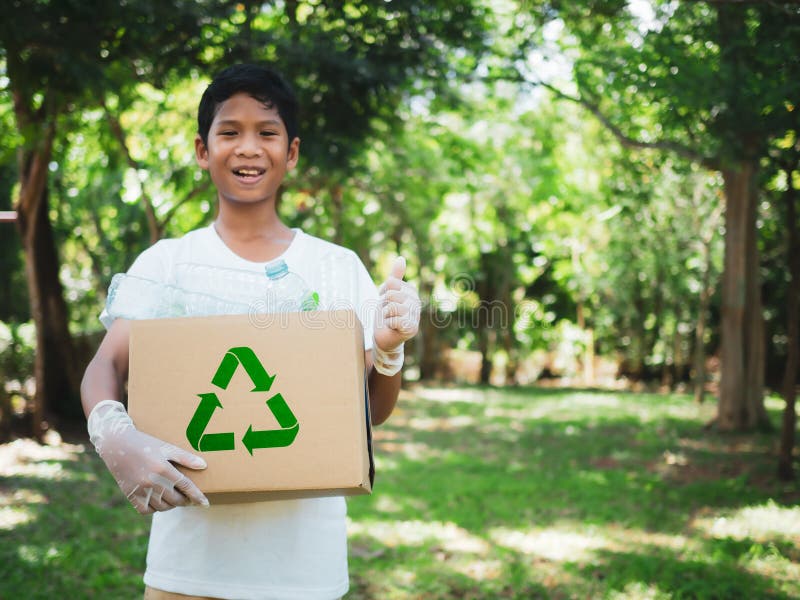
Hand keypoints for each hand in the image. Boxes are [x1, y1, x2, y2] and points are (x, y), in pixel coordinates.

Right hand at [88, 401, 208, 513]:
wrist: (116, 444)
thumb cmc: (145, 443)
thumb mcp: (166, 447)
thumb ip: (185, 458)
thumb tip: (204, 466)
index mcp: (163, 468)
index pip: (186, 486)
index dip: (197, 496)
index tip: (205, 504)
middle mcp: (152, 481)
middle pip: (175, 499)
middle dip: (185, 501)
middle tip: (189, 498)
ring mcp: (140, 489)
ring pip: (162, 507)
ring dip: (172, 505)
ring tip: (175, 499)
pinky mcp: (129, 494)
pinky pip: (145, 510)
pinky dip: (154, 509)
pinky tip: (159, 501)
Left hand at [374, 256, 420, 352]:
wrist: (385, 337)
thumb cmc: (387, 314)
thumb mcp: (388, 293)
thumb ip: (395, 277)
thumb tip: (401, 258)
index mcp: (411, 292)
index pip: (391, 283)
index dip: (383, 293)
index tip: (387, 302)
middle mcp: (416, 302)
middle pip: (391, 295)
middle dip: (384, 305)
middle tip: (388, 314)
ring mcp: (415, 315)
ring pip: (392, 307)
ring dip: (386, 315)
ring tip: (390, 320)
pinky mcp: (412, 328)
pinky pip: (395, 319)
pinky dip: (389, 324)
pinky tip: (393, 327)